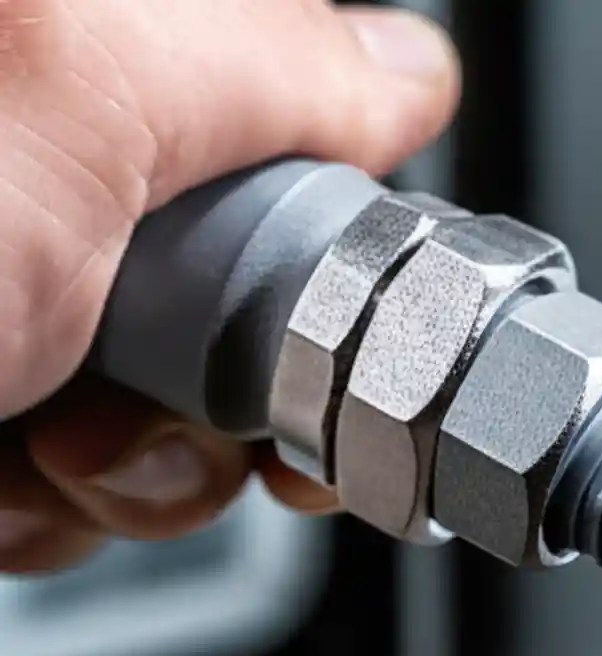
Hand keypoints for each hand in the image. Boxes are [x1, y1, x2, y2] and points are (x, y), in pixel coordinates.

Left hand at [0, 1, 459, 572]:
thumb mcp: (75, 84)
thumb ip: (271, 58)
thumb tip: (414, 69)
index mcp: (113, 76)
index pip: (302, 147)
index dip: (357, 243)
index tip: (373, 319)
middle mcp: (75, 187)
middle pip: (260, 303)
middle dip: (260, 392)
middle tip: (209, 396)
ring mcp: (33, 306)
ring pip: (180, 410)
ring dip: (151, 465)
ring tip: (59, 429)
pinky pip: (84, 479)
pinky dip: (62, 505)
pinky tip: (10, 466)